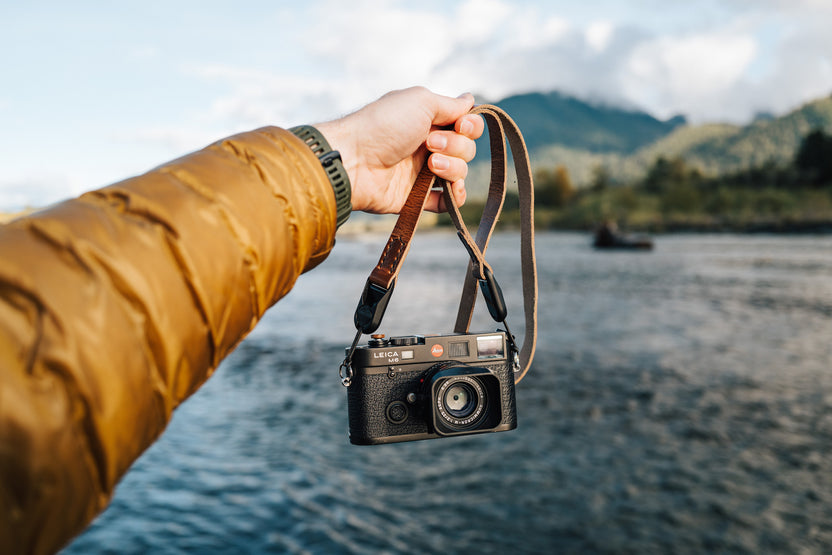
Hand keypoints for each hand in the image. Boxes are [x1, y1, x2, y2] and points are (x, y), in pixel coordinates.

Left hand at [315, 87, 484, 213]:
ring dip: (453, 168)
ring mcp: (423, 172)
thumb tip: (470, 99)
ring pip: (460, 173)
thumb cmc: (383, 125)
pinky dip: (454, 197)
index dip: (470, 125)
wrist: (354, 160)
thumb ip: (450, 104)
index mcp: (428, 121)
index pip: (466, 124)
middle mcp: (428, 145)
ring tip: (431, 165)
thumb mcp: (420, 101)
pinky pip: (448, 202)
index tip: (461, 125)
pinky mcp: (417, 197)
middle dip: (456, 146)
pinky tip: (450, 191)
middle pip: (466, 149)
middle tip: (429, 144)